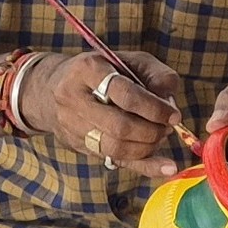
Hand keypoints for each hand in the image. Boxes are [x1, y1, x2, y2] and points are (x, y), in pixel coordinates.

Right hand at [19, 49, 185, 179]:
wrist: (53, 87)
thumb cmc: (101, 71)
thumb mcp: (129, 60)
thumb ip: (156, 75)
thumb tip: (169, 103)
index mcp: (87, 69)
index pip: (126, 95)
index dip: (154, 108)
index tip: (174, 115)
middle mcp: (73, 98)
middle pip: (120, 126)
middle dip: (151, 131)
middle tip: (166, 127)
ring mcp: (72, 125)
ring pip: (116, 147)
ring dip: (147, 147)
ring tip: (158, 136)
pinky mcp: (78, 145)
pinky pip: (115, 161)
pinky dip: (145, 167)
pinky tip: (166, 167)